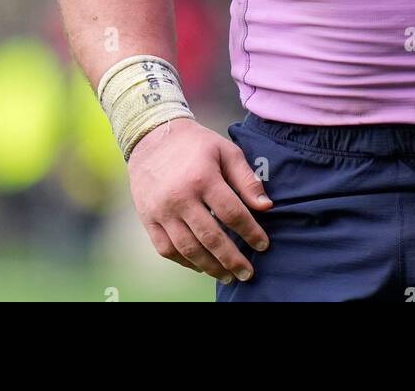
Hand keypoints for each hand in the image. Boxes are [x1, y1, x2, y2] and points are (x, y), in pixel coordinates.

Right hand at [126, 116, 273, 281]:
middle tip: (249, 273)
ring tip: (228, 276)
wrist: (151, 138)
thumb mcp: (226, 151)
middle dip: (233, 259)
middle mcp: (180, 197)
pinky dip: (185, 262)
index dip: (250, 232)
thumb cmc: (196, 144)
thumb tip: (266, 207)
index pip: (232, 213)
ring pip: (188, 249)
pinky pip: (167, 249)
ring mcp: (161, 211)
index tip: (263, 245)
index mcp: (203, 178)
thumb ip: (246, 179)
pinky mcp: (148, 219)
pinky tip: (201, 266)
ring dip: (211, 266)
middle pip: (211, 237)